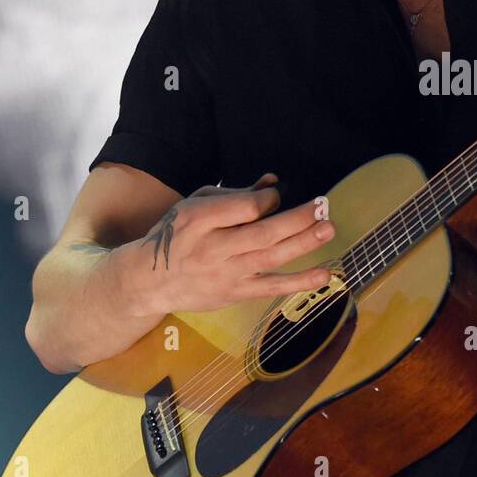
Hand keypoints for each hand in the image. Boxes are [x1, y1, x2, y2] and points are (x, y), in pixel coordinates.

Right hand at [119, 173, 336, 314]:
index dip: (268, 199)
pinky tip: (324, 275)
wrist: (148, 280)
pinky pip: (271, 288)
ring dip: (303, 244)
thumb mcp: (196, 205)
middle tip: (323, 206)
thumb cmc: (178, 235)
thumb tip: (273, 182)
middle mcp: (212, 248)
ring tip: (328, 229)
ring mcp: (225, 274)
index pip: (244, 208)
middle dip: (296, 219)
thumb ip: (235, 194)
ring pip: (270, 259)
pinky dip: (299, 283)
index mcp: (199, 219)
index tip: (276, 195)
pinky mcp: (234, 294)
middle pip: (262, 233)